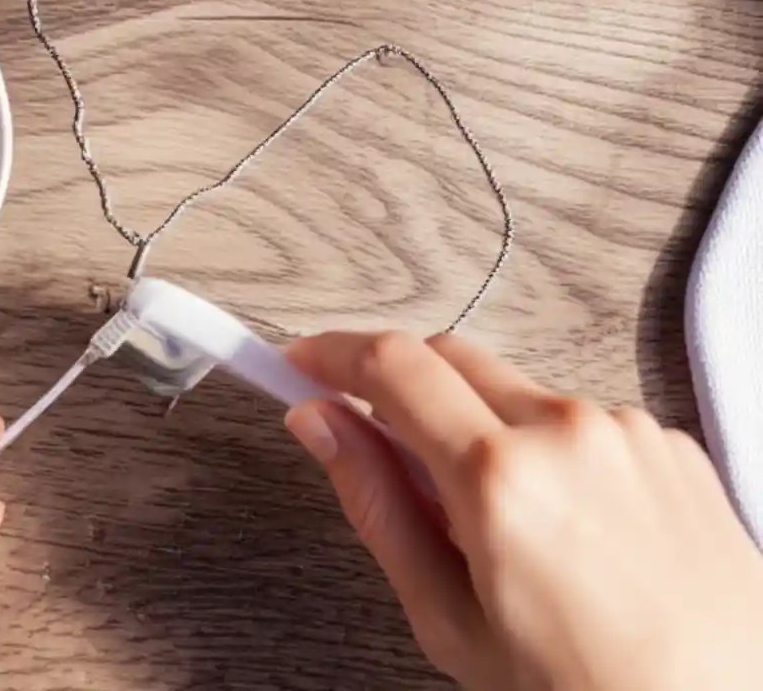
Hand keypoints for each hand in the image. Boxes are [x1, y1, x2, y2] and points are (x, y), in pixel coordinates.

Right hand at [284, 332, 762, 690]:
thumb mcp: (449, 619)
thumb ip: (376, 505)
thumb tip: (322, 427)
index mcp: (499, 477)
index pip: (391, 366)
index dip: (332, 353)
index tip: (302, 361)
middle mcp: (569, 431)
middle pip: (448, 356)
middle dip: (398, 384)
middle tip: (379, 446)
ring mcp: (628, 431)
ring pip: (514, 387)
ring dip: (477, 424)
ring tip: (492, 522)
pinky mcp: (668, 442)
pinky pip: (578, 417)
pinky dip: (544, 446)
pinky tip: (559, 523)